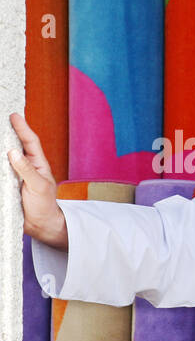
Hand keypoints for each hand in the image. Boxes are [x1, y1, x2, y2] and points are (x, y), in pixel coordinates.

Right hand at [8, 112, 66, 248]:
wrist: (40, 225)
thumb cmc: (44, 204)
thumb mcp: (39, 186)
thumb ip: (27, 170)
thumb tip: (13, 152)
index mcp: (37, 163)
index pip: (29, 142)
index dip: (22, 127)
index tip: (14, 115)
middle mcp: (24, 166)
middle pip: (14, 145)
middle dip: (7, 131)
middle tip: (0, 117)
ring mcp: (13, 174)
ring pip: (3, 156)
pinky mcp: (4, 183)